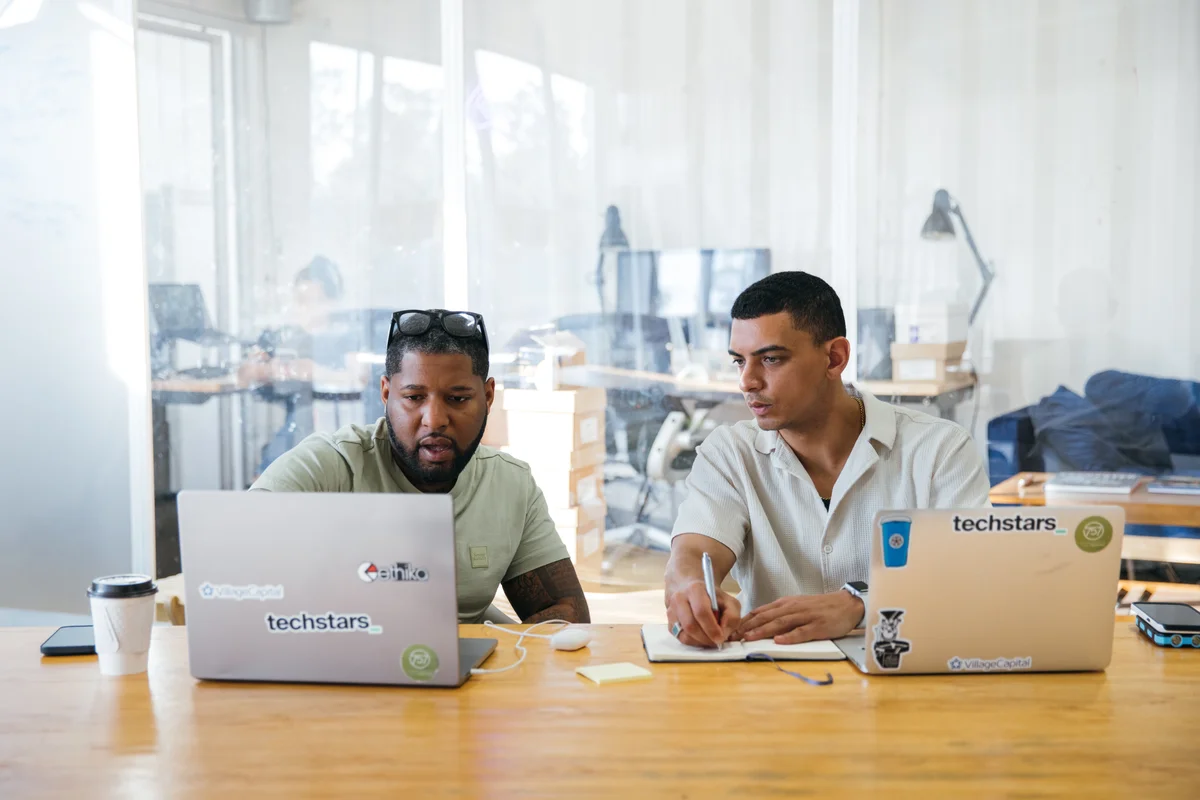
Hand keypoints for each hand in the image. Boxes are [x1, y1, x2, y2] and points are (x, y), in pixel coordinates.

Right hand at [665, 580, 740, 648]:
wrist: (692, 592)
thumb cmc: (712, 599)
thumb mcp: (729, 602)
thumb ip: (732, 616)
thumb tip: (724, 633)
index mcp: (695, 590)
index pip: (701, 611)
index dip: (711, 628)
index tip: (721, 638)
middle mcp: (679, 599)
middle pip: (690, 625)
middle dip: (706, 638)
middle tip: (717, 642)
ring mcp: (672, 612)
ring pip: (685, 635)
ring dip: (701, 642)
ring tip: (710, 638)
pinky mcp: (670, 624)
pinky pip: (681, 639)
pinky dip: (694, 642)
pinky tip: (702, 637)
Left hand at [736, 590, 862, 644]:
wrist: (846, 604)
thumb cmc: (819, 607)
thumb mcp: (796, 606)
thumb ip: (779, 613)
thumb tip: (757, 623)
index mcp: (785, 604)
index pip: (760, 611)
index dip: (744, 621)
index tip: (730, 630)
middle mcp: (792, 608)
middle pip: (766, 617)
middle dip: (748, 627)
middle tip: (733, 637)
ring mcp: (805, 616)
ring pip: (780, 623)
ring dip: (763, 630)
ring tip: (749, 638)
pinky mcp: (818, 626)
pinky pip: (802, 631)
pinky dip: (790, 636)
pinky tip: (780, 641)